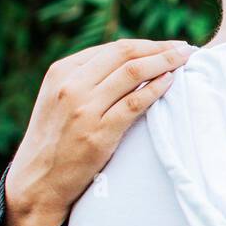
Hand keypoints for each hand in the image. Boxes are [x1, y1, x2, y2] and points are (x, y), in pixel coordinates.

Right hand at [2, 39, 194, 225]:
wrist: (38, 181)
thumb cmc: (56, 139)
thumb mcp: (60, 99)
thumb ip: (87, 79)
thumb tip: (133, 62)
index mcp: (61, 72)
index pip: (113, 49)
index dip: (147, 45)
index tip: (169, 46)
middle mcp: (71, 85)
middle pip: (125, 55)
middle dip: (161, 48)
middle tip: (186, 48)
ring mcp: (84, 109)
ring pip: (133, 73)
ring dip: (165, 63)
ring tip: (187, 60)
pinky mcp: (97, 133)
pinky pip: (135, 103)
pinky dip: (156, 89)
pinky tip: (172, 82)